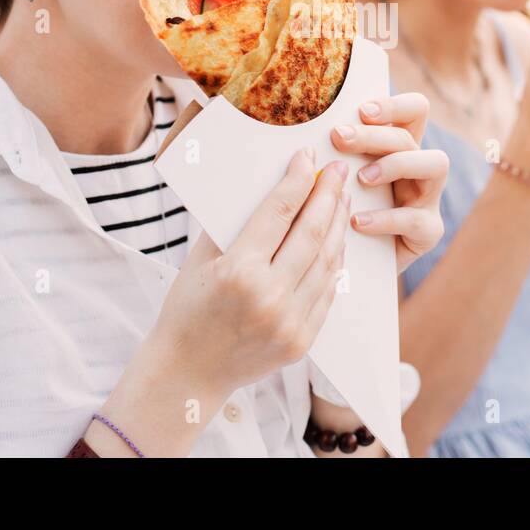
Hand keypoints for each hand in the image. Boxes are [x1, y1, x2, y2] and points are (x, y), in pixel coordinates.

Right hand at [147, 147, 350, 400]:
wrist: (188, 372)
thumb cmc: (188, 309)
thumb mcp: (201, 259)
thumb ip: (234, 224)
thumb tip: (268, 185)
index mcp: (238, 271)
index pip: (278, 213)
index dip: (297, 180)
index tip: (308, 157)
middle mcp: (269, 296)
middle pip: (311, 233)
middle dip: (328, 195)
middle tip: (337, 171)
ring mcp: (290, 322)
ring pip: (327, 262)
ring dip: (338, 226)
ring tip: (341, 199)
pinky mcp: (302, 340)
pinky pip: (327, 292)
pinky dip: (334, 262)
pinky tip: (336, 240)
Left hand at [329, 92, 447, 272]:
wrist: (350, 266)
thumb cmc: (338, 212)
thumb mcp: (337, 179)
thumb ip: (333, 155)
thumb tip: (302, 137)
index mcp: (400, 147)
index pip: (416, 111)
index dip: (395, 105)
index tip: (362, 110)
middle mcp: (419, 167)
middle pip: (411, 136)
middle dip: (375, 135)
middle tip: (340, 138)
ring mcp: (428, 198)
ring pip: (435, 164)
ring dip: (396, 164)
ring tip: (362, 178)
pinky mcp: (429, 231)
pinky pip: (416, 219)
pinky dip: (385, 218)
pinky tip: (358, 221)